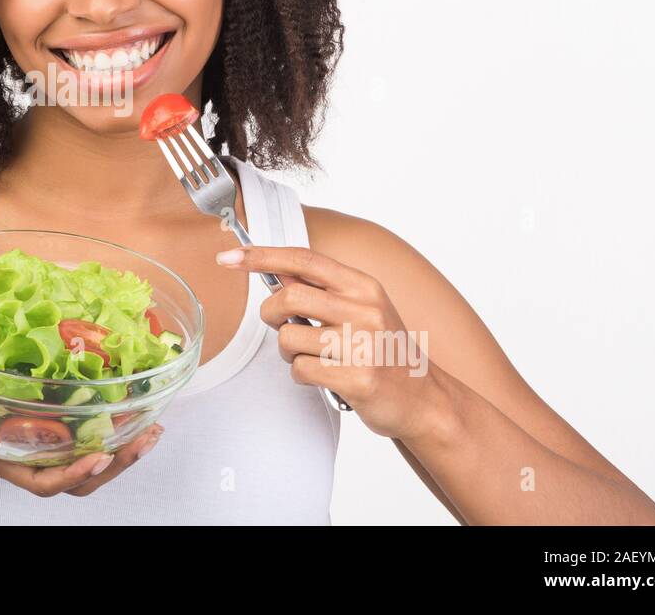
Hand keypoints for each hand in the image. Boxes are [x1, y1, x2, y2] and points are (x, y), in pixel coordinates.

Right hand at [0, 374, 163, 496]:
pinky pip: (78, 434)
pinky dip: (106, 426)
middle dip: (115, 464)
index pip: (42, 481)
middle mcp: (22, 455)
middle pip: (76, 477)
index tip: (99, 458)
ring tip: (151, 428)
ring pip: (84, 459)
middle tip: (148, 437)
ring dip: (120, 449)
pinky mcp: (39, 421)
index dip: (73, 476)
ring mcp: (33, 441)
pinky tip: (127, 408)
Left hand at [217, 245, 447, 443]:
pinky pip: (301, 370)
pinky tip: (323, 376)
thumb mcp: (362, 309)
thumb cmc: (384, 351)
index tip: (230, 257)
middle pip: (289, 296)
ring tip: (312, 357)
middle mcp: (364, 310)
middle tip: (281, 325)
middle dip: (271, 313)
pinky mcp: (358, 379)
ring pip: (289, 337)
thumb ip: (321, 290)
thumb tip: (275, 271)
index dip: (262, 255)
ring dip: (288, 351)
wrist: (424, 399)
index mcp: (363, 286)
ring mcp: (363, 345)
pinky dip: (302, 374)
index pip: (304, 259)